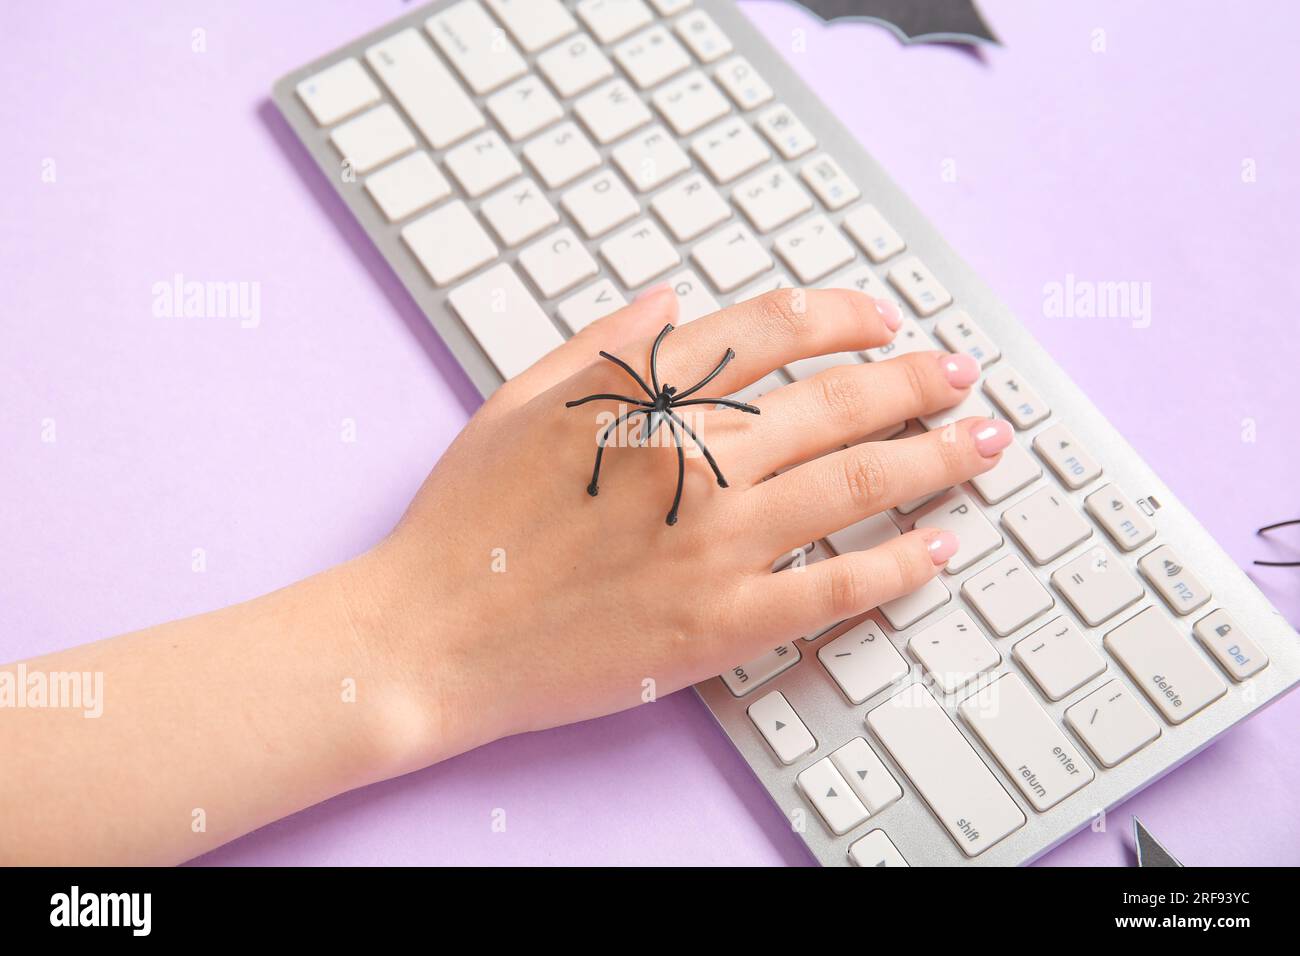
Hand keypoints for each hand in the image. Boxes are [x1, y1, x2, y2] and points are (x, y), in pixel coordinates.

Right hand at [349, 286, 1012, 761]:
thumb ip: (602, 341)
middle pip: (837, 401)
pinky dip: (900, 565)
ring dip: (934, 457)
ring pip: (856, 484)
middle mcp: (688, 460)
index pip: (772, 330)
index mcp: (639, 396)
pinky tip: (941, 546)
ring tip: (982, 443)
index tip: (882, 320)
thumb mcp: (516, 402)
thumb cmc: (464, 521)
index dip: (845, 315)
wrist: (432, 638)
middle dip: (916, 380)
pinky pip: (837, 589)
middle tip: (962, 375)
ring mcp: (712, 545)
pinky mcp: (721, 625)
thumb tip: (676, 296)